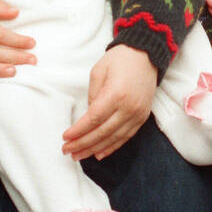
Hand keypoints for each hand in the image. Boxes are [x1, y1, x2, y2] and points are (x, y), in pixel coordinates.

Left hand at [62, 45, 156, 160]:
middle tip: (67, 150)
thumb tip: (88, 117)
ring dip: (95, 149)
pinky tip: (99, 153)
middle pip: (102, 132)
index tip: (65, 137)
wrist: (146, 55)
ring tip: (79, 156)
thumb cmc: (120, 59)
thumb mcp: (98, 71)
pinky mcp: (142, 117)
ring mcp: (138, 114)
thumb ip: (92, 96)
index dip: (78, 131)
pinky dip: (112, 147)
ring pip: (114, 138)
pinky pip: (126, 136)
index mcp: (116, 94)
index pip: (93, 119)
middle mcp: (129, 107)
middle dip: (82, 144)